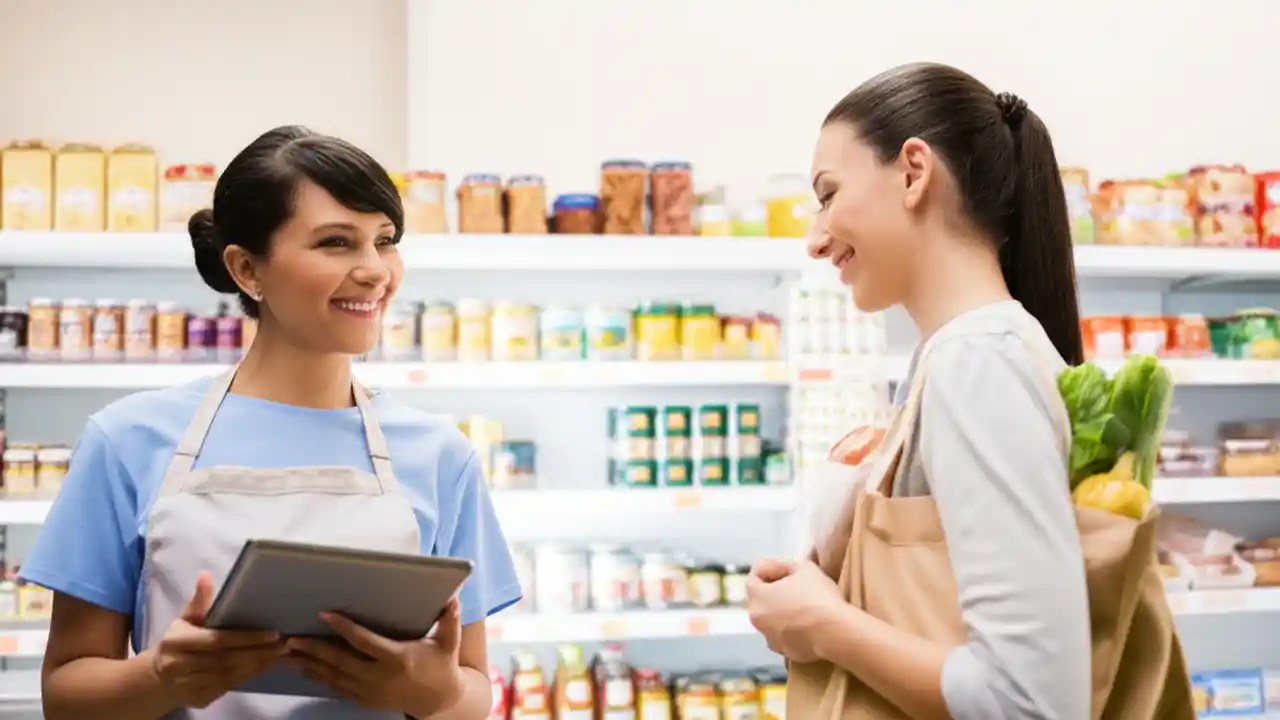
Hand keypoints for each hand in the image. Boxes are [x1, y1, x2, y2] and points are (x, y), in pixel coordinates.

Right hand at [151, 572, 286, 708]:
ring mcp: (188, 685)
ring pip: (230, 676)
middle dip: (258, 651)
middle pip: (227, 659)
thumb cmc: (178, 641)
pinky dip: (248, 676)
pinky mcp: (198, 699)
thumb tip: (205, 575)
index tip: (272, 633)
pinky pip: (228, 687)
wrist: (159, 677)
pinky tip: (264, 665)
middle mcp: (180, 665)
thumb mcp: (185, 619)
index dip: (246, 638)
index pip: (217, 640)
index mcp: (177, 642)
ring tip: (279, 653)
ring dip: (257, 664)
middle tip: (283, 643)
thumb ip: (198, 601)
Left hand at [287, 598, 463, 715]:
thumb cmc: (442, 666)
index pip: (364, 641)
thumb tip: (453, 598)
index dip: (343, 628)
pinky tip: (306, 669)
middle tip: (293, 638)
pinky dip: (320, 679)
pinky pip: (338, 689)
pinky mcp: (366, 700)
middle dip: (315, 649)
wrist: (439, 701)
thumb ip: (450, 621)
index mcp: (397, 659)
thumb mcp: (449, 644)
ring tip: (291, 653)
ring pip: (335, 677)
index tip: (325, 615)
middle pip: (341, 661)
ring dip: (311, 665)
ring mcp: (371, 691)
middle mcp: (380, 677)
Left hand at [747, 558, 844, 662]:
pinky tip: (808, 625)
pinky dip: (791, 630)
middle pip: (761, 600)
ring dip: (782, 612)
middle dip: (775, 592)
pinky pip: (784, 636)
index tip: (787, 571)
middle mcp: (757, 619)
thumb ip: (785, 566)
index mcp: (757, 597)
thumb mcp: (804, 567)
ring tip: (804, 606)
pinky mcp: (785, 652)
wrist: (835, 632)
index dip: (769, 570)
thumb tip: (779, 572)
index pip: (754, 579)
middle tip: (797, 587)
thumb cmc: (818, 596)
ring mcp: (770, 638)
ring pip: (771, 620)